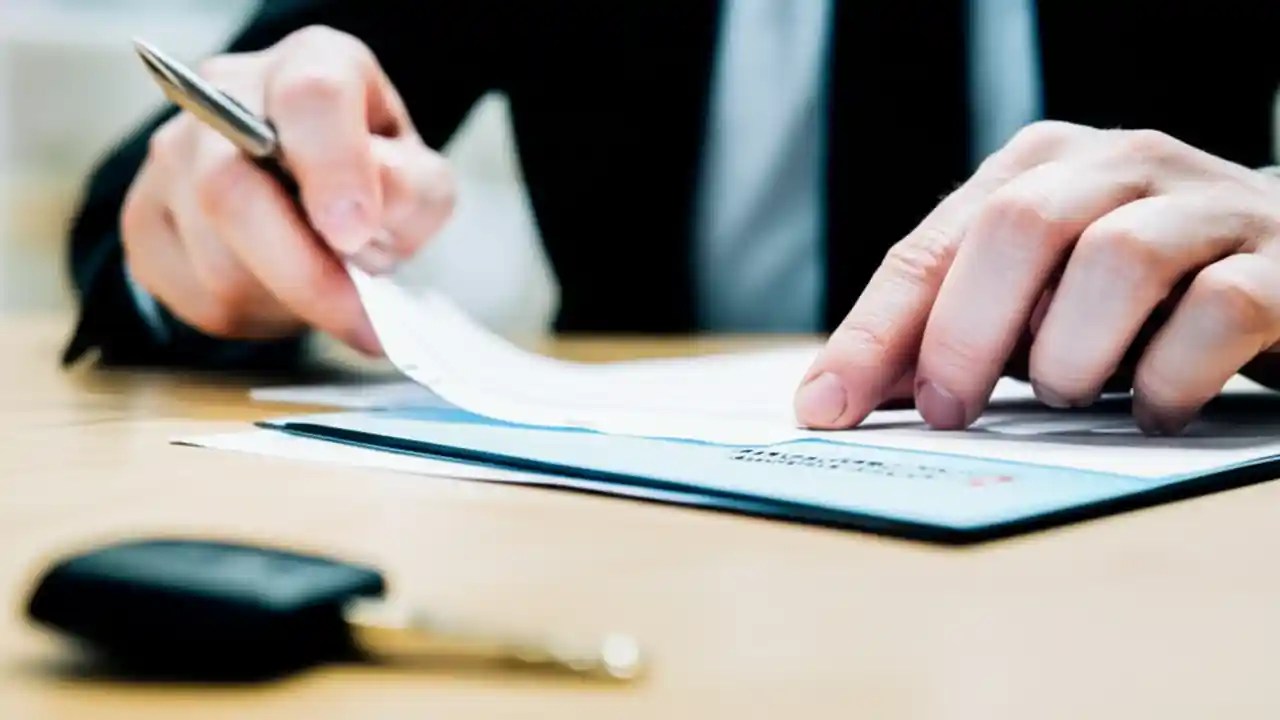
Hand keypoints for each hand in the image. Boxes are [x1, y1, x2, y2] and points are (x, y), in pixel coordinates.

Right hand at [122, 26, 455, 354]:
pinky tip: (287, 296)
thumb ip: (409, 190)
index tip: (356, 232)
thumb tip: (362, 215)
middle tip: (358, 318)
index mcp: (310, 65)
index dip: (333, 169)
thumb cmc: (374, 183)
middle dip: (302, 271)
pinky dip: (256, 316)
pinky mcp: (146, 221)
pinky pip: (196, 295)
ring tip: (330, 296)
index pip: (309, 98)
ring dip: (286, 299)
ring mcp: (172, 155)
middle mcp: (226, 95)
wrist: (318, 200)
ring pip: (213, 257)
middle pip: (229, 186)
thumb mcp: (419, 180)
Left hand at [795, 121, 1279, 433]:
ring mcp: (1204, 205)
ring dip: (1075, 356)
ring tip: (1073, 396)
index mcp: (1035, 167)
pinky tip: (1155, 408)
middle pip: (1017, 228)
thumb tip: (837, 399)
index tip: (827, 408)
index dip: (872, 333)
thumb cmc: (1130, 295)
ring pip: (1118, 260)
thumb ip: (944, 333)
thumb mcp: (1029, 300)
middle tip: (951, 410)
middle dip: (966, 336)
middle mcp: (1116, 164)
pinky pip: (1218, 311)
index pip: (930, 248)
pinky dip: (1170, 377)